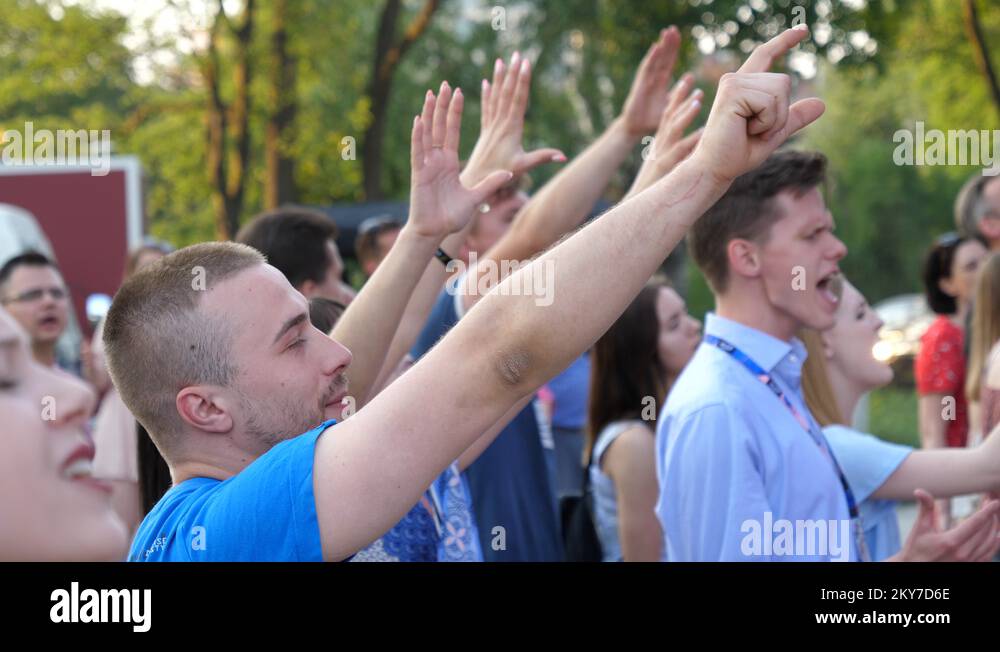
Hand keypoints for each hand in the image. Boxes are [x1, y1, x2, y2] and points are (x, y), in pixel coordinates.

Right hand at [408, 82, 514, 239]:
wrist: (435, 231)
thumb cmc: (452, 217)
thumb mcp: (476, 197)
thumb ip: (490, 184)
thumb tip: (508, 174)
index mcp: (450, 163)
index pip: (452, 132)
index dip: (455, 112)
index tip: (459, 93)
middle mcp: (437, 160)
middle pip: (440, 127)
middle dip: (442, 105)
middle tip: (445, 84)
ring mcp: (427, 165)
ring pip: (428, 134)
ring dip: (429, 114)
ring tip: (431, 93)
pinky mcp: (420, 173)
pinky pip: (419, 151)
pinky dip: (419, 136)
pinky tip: (419, 120)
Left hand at [463, 52, 564, 186]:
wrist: (477, 182)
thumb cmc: (501, 176)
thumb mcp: (523, 167)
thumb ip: (542, 158)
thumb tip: (563, 155)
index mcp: (510, 129)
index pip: (518, 99)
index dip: (522, 81)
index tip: (525, 64)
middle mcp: (499, 124)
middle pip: (507, 94)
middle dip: (513, 73)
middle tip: (517, 54)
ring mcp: (491, 127)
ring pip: (496, 98)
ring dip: (499, 79)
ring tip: (500, 61)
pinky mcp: (485, 132)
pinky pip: (486, 109)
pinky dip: (487, 95)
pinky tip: (486, 83)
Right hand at [620, 26, 681, 136]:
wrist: (636, 129)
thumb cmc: (652, 120)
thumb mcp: (671, 107)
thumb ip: (681, 97)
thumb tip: (697, 92)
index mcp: (660, 83)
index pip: (668, 62)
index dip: (673, 50)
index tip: (678, 36)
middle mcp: (653, 80)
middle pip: (662, 58)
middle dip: (667, 44)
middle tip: (673, 29)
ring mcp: (646, 81)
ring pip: (655, 60)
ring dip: (661, 47)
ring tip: (666, 33)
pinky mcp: (640, 86)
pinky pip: (646, 70)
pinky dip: (651, 58)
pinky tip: (656, 47)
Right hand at [628, 73, 703, 196]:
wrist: (637, 204)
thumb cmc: (655, 185)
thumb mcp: (666, 162)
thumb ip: (681, 151)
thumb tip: (700, 143)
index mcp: (659, 141)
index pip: (666, 112)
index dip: (676, 95)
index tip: (687, 79)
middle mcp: (659, 143)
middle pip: (667, 114)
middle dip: (679, 96)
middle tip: (691, 79)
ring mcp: (660, 154)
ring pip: (672, 128)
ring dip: (685, 113)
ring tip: (698, 100)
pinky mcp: (664, 167)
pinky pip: (679, 151)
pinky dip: (692, 140)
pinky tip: (705, 132)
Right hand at [690, 26, 825, 186]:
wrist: (716, 169)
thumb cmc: (738, 153)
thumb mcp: (774, 132)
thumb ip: (794, 117)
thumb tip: (822, 104)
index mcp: (744, 86)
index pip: (765, 55)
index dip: (784, 41)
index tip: (803, 30)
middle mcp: (737, 79)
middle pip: (784, 81)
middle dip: (780, 112)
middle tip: (756, 130)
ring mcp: (733, 83)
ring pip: (779, 89)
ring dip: (774, 118)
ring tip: (750, 130)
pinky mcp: (732, 92)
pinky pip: (770, 101)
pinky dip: (766, 121)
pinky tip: (745, 129)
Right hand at [894, 489, 999, 560]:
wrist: (915, 569)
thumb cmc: (916, 548)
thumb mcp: (919, 528)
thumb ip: (925, 508)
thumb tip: (919, 491)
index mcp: (950, 541)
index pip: (976, 523)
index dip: (987, 511)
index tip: (995, 502)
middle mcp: (963, 553)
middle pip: (986, 531)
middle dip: (991, 515)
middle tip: (990, 503)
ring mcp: (969, 562)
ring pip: (992, 542)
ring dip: (994, 527)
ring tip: (992, 516)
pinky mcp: (972, 566)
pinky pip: (990, 553)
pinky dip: (995, 542)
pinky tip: (994, 533)